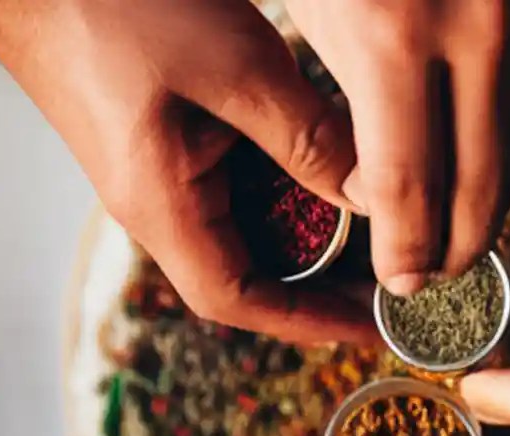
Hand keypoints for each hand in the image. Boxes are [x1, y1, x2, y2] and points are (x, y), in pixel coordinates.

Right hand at [0, 0, 372, 343]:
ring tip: (379, 229)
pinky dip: (285, 185)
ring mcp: (158, 173)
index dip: (313, 322)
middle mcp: (157, 204)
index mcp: (162, 207)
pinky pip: (232, 184)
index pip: (240, 300)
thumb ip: (307, 139)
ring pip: (245, 228)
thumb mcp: (234, 69)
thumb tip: (374, 198)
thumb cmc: (114, 4)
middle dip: (323, 283)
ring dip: (308, 233)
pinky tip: (329, 165)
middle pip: (249, 273)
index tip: (375, 328)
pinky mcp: (163, 140)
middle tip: (395, 276)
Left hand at [285, 0, 509, 295]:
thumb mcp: (303, 3)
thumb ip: (330, 106)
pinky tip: (495, 133)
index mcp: (389, 34)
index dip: (405, 250)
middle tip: (436, 274)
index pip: (407, 191)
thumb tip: (379, 198)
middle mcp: (477, 30)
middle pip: (483, 184)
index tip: (398, 276)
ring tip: (461, 219)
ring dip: (493, 186)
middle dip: (457, 245)